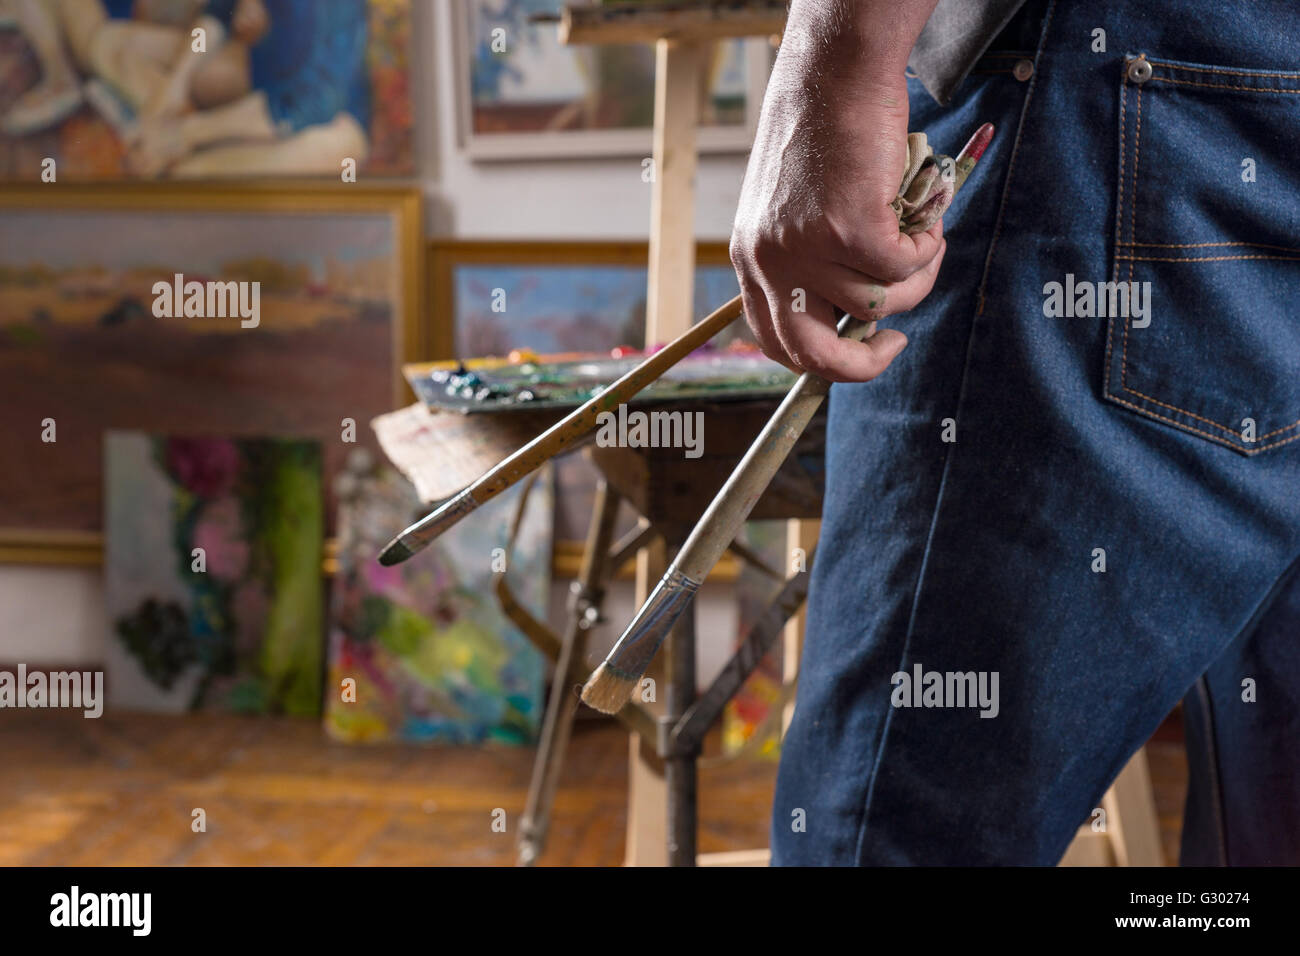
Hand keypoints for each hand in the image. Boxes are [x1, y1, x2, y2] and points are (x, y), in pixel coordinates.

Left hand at [730, 8, 945, 381]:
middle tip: (894, 345)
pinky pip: (906, 267)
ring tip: (922, 235)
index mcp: (751, 259)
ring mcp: (808, 248)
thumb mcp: (794, 211)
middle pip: (814, 354)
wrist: (836, 74)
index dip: (822, 359)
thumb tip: (855, 315)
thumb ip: (809, 262)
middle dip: (863, 364)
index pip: (777, 341)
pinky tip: (925, 213)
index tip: (857, 347)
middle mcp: (771, 261)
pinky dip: (928, 246)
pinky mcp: (851, 228)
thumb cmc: (824, 135)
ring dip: (915, 277)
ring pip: (879, 303)